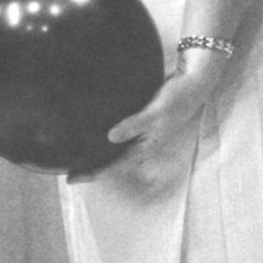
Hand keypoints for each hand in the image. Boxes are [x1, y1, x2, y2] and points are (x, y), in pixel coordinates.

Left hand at [72, 52, 223, 194]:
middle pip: (114, 164)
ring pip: (117, 153)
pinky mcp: (142, 125)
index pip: (115, 166)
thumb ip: (135, 124)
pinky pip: (121, 139)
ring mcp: (142, 136)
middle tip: (69, 172)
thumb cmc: (177, 98)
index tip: (72, 178)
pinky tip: (97, 137)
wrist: (193, 84)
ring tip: (79, 158)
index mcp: (146, 147)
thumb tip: (111, 137)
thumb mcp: (156, 111)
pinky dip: (108, 142)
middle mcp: (143, 145)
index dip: (94, 173)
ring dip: (100, 157)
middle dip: (93, 169)